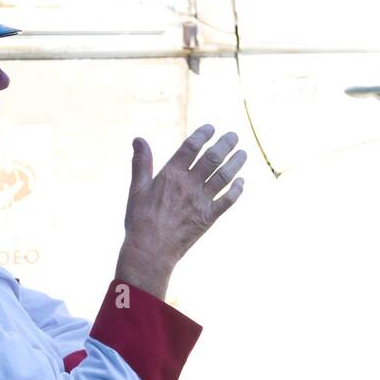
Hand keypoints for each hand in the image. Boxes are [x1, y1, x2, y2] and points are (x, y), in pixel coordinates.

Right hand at [116, 124, 246, 296]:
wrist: (150, 252)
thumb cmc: (140, 221)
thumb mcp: (136, 190)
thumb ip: (141, 163)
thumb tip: (138, 138)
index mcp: (171, 175)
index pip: (191, 147)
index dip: (203, 135)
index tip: (211, 128)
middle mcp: (189, 185)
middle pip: (212, 157)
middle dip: (225, 144)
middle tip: (233, 136)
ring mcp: (201, 201)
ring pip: (224, 176)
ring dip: (236, 162)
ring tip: (243, 153)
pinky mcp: (208, 218)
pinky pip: (228, 201)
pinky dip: (237, 190)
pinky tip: (242, 182)